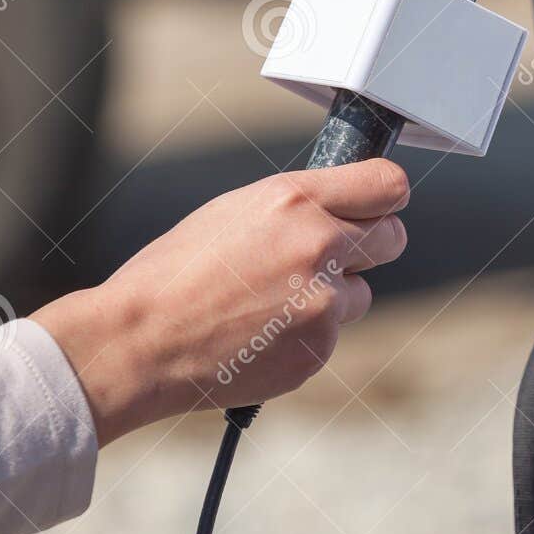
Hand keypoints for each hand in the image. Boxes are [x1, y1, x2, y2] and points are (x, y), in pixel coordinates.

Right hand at [32, 159, 409, 444]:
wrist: (140, 342)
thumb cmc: (175, 275)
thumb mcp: (234, 212)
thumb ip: (298, 208)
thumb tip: (342, 209)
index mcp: (294, 200)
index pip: (388, 185)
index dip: (385, 197)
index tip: (380, 205)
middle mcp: (319, 246)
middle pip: (392, 238)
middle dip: (370, 246)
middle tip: (334, 256)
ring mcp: (323, 302)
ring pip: (361, 293)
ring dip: (332, 296)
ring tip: (271, 303)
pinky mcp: (319, 348)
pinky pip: (332, 334)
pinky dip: (307, 334)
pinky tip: (261, 333)